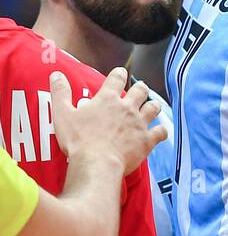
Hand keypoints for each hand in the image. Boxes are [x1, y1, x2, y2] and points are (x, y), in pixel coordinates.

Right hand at [50, 67, 164, 175]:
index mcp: (107, 99)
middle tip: (139, 90)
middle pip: (140, 90)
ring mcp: (140, 123)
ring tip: (151, 107)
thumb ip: (60, 93)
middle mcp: (127, 107)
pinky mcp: (147, 140)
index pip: (117, 78)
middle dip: (140, 88)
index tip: (120, 73)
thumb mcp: (62, 114)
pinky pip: (161, 131)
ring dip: (153, 106)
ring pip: (154, 107)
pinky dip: (161, 130)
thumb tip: (57, 75)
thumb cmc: (78, 139)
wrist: (97, 162)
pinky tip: (160, 131)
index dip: (119, 74)